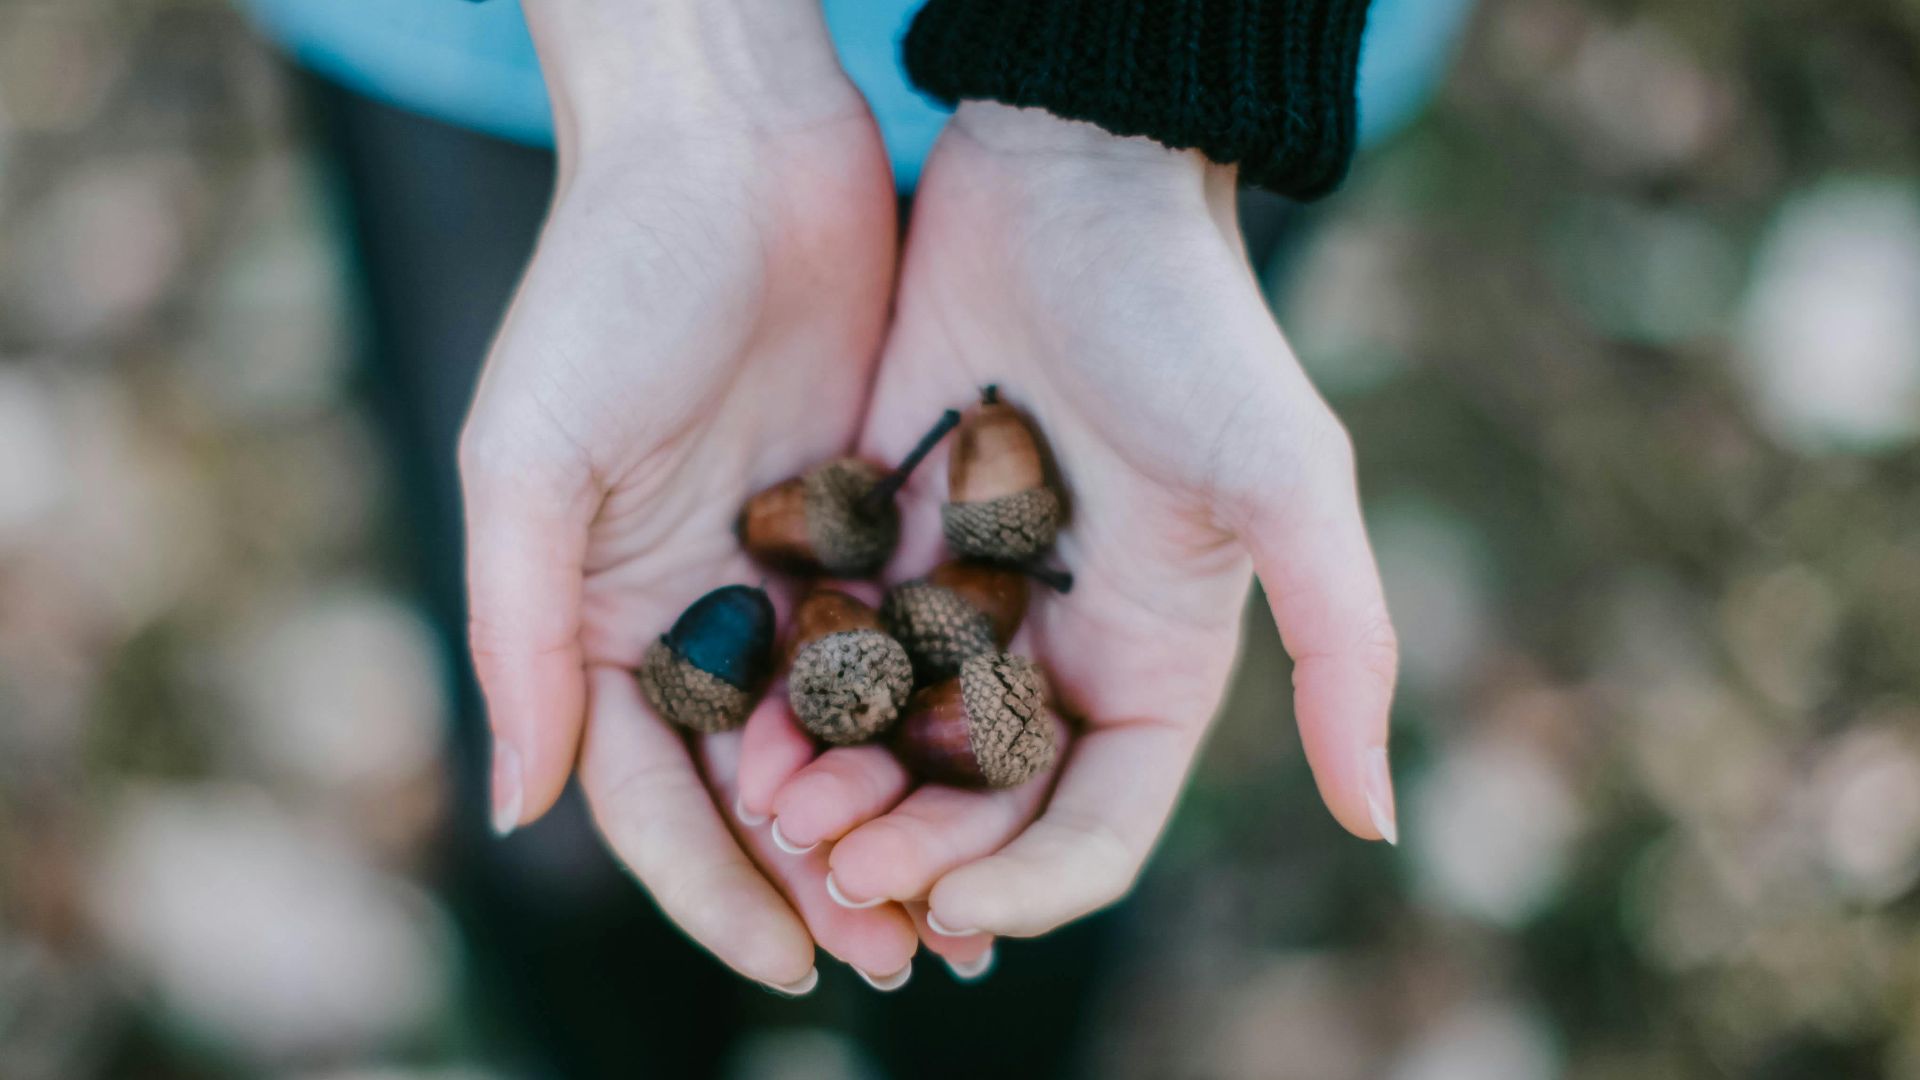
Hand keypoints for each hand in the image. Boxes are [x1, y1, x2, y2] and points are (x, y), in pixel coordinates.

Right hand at [459, 0, 919, 989]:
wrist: (729, 144)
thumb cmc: (605, 287)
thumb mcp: (531, 458)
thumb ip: (519, 632)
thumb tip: (520, 809)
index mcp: (601, 619)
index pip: (656, 796)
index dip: (717, 888)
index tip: (794, 961)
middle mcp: (696, 613)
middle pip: (762, 788)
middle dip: (826, 879)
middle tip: (904, 959)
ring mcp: (789, 570)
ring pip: (849, 734)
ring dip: (898, 820)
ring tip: (969, 907)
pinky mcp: (870, 519)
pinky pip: (911, 643)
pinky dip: (947, 718)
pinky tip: (1006, 776)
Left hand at [757, 102, 1400, 941]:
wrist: (1068, 176)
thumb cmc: (1190, 321)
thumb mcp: (1287, 477)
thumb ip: (1340, 642)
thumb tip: (1379, 822)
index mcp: (1152, 667)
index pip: (1093, 830)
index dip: (1029, 887)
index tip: (952, 908)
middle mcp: (1053, 655)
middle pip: (978, 811)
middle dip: (913, 855)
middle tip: (835, 864)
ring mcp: (959, 605)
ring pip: (887, 749)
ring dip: (840, 797)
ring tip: (778, 811)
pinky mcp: (876, 544)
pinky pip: (826, 657)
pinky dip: (790, 706)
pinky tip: (745, 729)